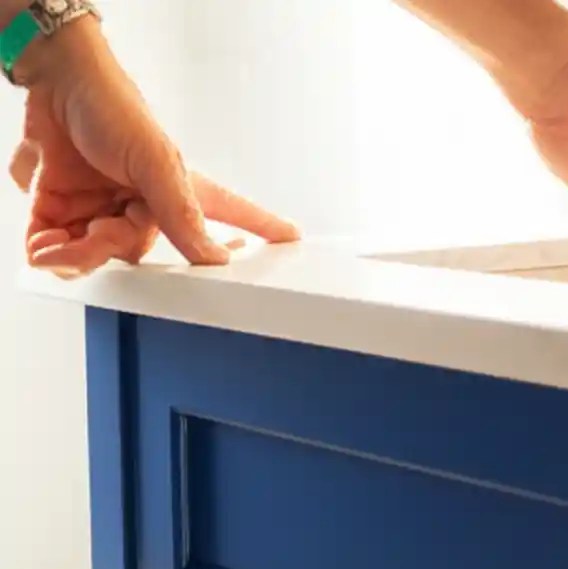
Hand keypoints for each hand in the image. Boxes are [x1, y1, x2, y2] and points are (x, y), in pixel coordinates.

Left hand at [10, 17, 299, 278]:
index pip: (229, 214)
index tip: (291, 239)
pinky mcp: (60, 208)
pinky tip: (45, 247)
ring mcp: (100, 208)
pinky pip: (54, 248)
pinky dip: (47, 252)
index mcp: (178, 190)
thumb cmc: (112, 106)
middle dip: (115, 247)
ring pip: (95, 256)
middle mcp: (143, 204)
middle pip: (140, 253)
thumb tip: (213, 257)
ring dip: (77, 253)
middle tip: (104, 229)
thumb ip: (182, 214)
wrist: (51, 81)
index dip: (261, 229)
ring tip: (65, 239)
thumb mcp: (156, 160)